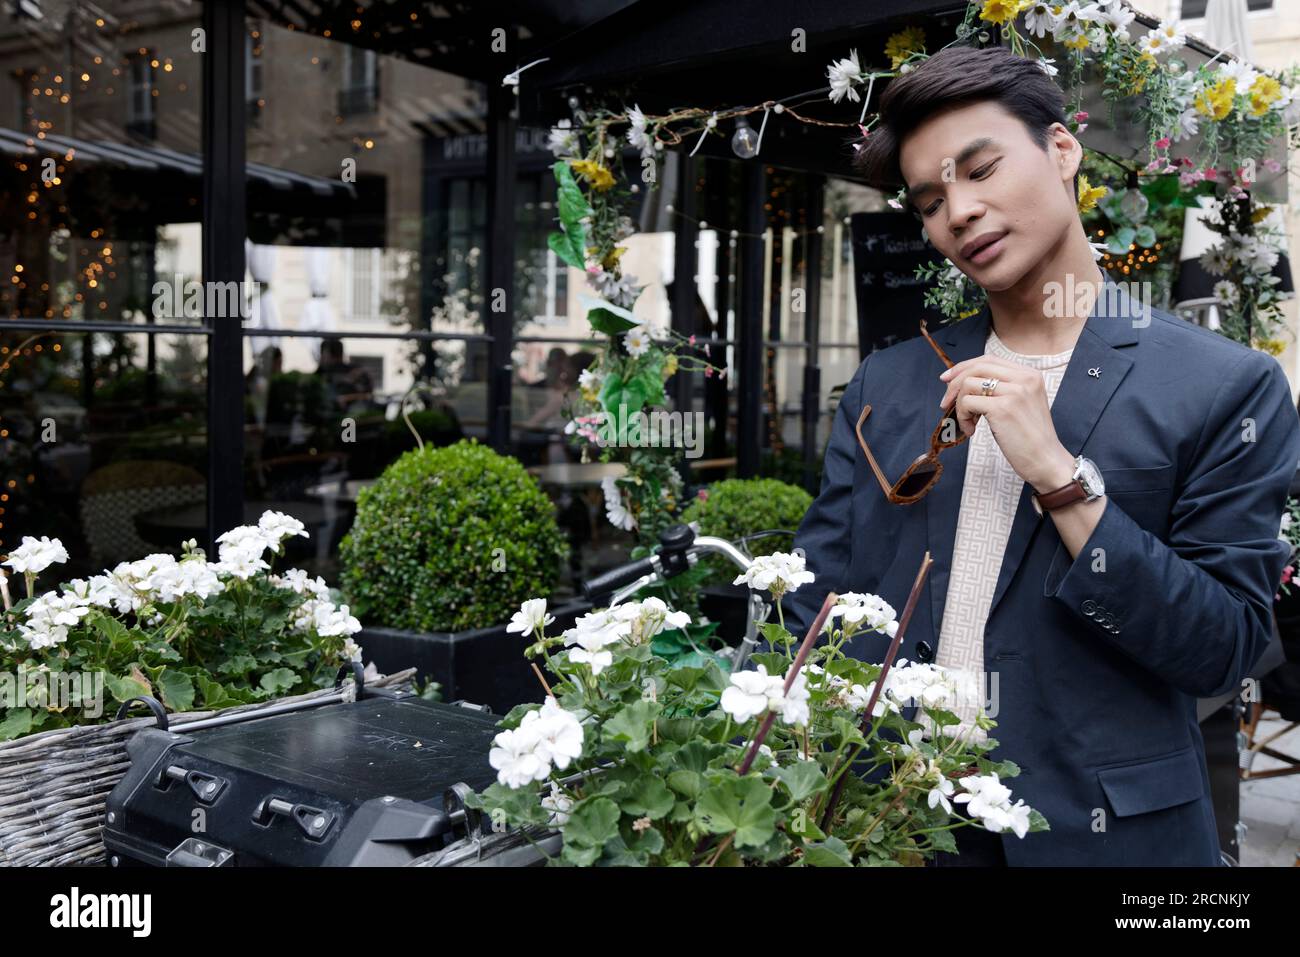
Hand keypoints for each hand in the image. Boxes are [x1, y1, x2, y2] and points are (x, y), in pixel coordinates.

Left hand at [938, 356, 1075, 492]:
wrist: (1046, 460)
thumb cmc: (1029, 438)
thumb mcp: (1020, 404)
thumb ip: (1001, 389)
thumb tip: (964, 381)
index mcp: (1030, 375)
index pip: (989, 360)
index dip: (964, 367)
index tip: (947, 379)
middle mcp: (1024, 378)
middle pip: (976, 368)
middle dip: (954, 384)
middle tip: (946, 403)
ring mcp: (1014, 392)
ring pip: (968, 385)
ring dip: (960, 406)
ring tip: (968, 423)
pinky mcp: (1003, 408)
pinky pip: (968, 403)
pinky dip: (963, 417)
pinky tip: (972, 431)